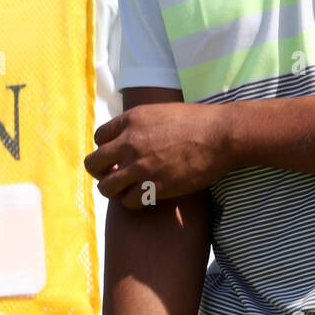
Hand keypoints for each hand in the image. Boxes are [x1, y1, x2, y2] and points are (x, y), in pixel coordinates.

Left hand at [85, 102, 232, 209]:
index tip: (115, 156)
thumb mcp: (160, 112)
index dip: (106, 149)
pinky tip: (142, 198)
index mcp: (131, 120)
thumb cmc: (197, 122)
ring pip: (107, 188)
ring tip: (124, 190)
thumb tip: (125, 138)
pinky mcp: (155, 186)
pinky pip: (128, 202)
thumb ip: (138, 124)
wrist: (220, 136)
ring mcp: (141, 166)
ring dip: (113, 190)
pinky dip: (132, 202)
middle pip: (94, 164)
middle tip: (112, 175)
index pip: (99, 138)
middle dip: (100, 172)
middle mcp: (130, 143)